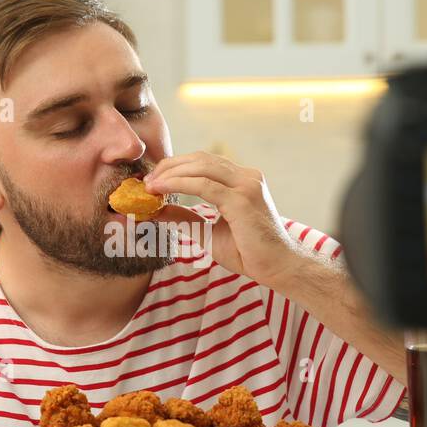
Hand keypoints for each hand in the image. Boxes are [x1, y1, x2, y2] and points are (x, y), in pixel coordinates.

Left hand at [144, 152, 311, 290]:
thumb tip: (159, 211)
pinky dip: (179, 184)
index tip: (154, 180)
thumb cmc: (249, 253)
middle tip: (147, 181)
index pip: (205, 162)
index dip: (177, 167)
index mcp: (242, 180)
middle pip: (200, 159)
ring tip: (151, 185)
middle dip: (170, 166)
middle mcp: (247, 176)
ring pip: (201, 167)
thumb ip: (187, 218)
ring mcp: (246, 185)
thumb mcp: (209, 232)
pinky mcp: (241, 199)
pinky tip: (162, 190)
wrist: (279, 268)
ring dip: (171, 174)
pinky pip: (204, 185)